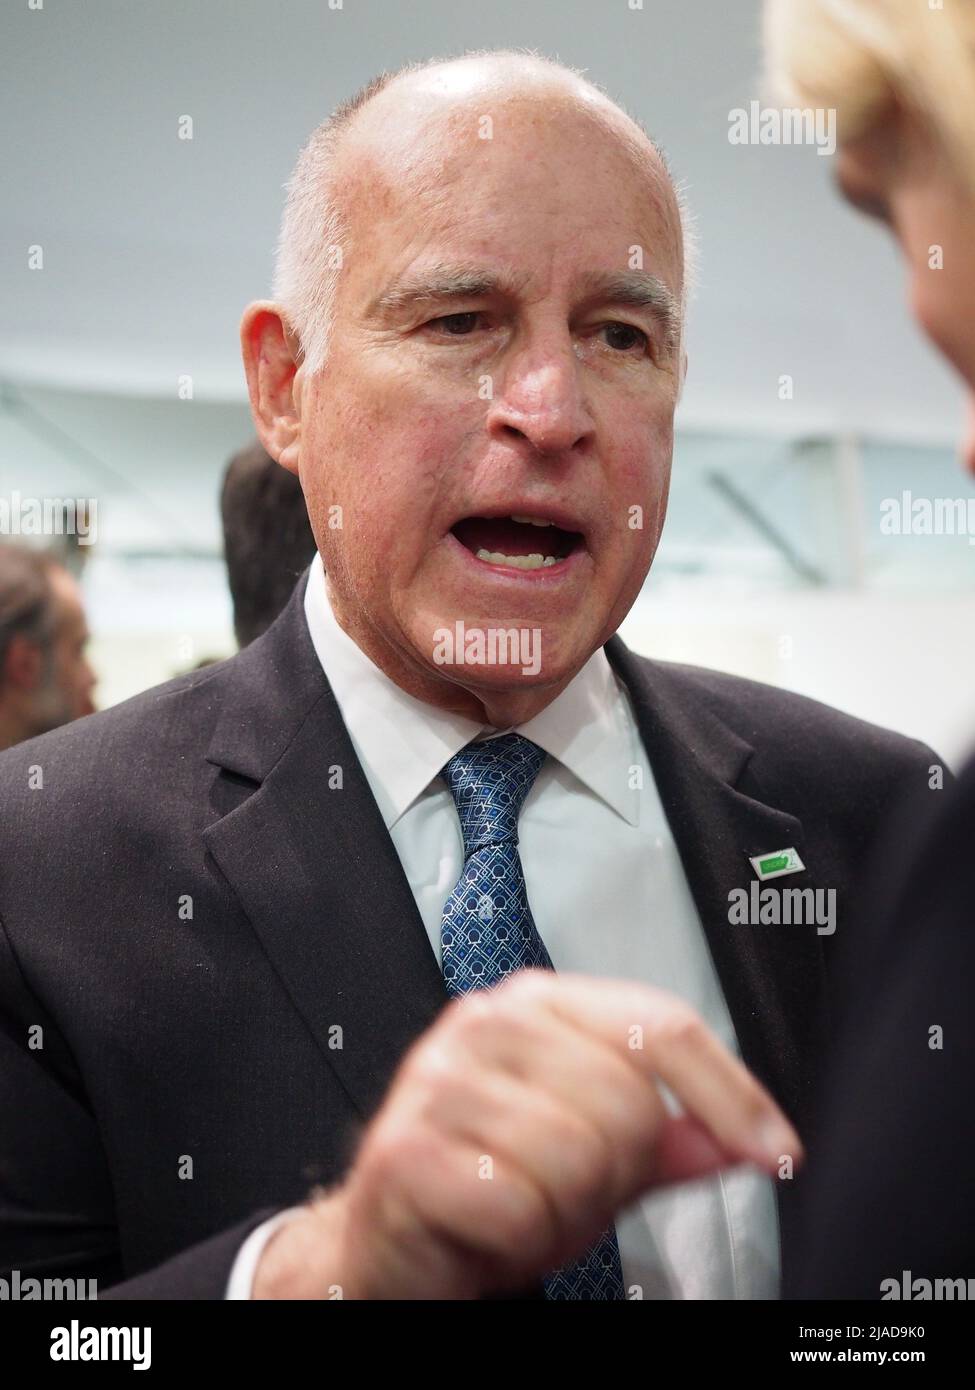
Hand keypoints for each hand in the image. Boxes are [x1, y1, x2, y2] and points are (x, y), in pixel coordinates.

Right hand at [254, 970, 801, 1298]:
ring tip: (526, 1207)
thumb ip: (667, 1140)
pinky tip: (490, 1228)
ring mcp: (439, 1080)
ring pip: (577, 1156)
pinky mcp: (406, 1149)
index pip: (659, 1024)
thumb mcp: (593, 1159)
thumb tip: (741, 1136)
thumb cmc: (488, 1188)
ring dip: (565, 1212)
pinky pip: (519, 1206)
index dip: (728, 1092)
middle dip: (616, 1173)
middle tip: (570, 1190)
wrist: (390, 1243)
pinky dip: (520, 1239)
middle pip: (627, 1102)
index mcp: (538, 1005)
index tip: (773, 1148)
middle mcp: (486, 1024)